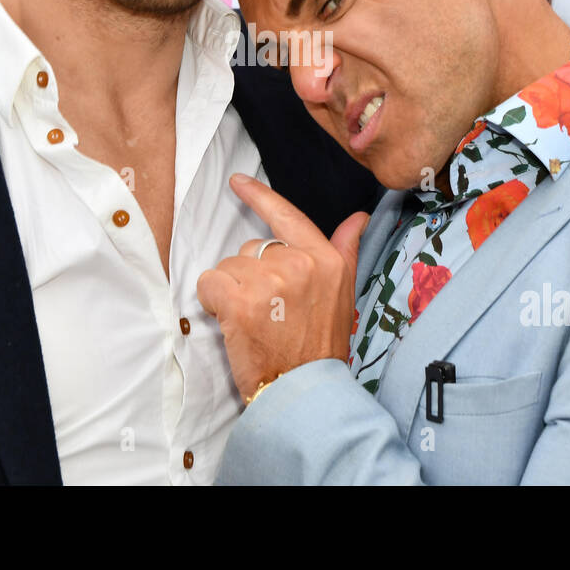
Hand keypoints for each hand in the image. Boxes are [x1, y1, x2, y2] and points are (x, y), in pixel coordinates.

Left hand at [197, 174, 369, 399]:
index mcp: (325, 259)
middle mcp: (299, 263)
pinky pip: (210, 283)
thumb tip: (359, 217)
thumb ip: (345, 250)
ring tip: (254, 320)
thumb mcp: (343, 294)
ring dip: (232, 290)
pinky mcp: (239, 301)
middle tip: (267, 311)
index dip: (259, 195)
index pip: (288, 215)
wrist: (305, 389)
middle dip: (250, 275)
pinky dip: (213, 302)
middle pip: (252, 248)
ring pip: (228, 266)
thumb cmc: (320, 345)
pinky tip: (232, 323)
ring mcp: (268, 281)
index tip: (237, 180)